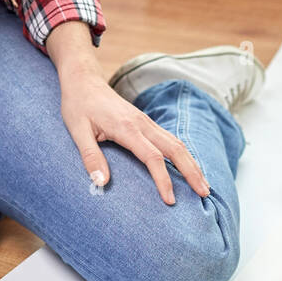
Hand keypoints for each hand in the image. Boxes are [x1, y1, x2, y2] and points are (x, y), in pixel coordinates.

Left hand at [58, 61, 210, 204]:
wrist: (83, 80)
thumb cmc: (78, 106)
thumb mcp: (77, 131)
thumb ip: (90, 157)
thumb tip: (101, 183)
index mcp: (127, 127)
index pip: (153, 157)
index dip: (164, 180)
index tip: (170, 200)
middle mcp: (143, 124)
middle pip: (176, 149)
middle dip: (192, 172)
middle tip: (204, 194)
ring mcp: (147, 122)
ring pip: (178, 143)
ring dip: (192, 164)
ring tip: (204, 186)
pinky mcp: (146, 123)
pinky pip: (171, 140)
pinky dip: (184, 156)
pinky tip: (189, 168)